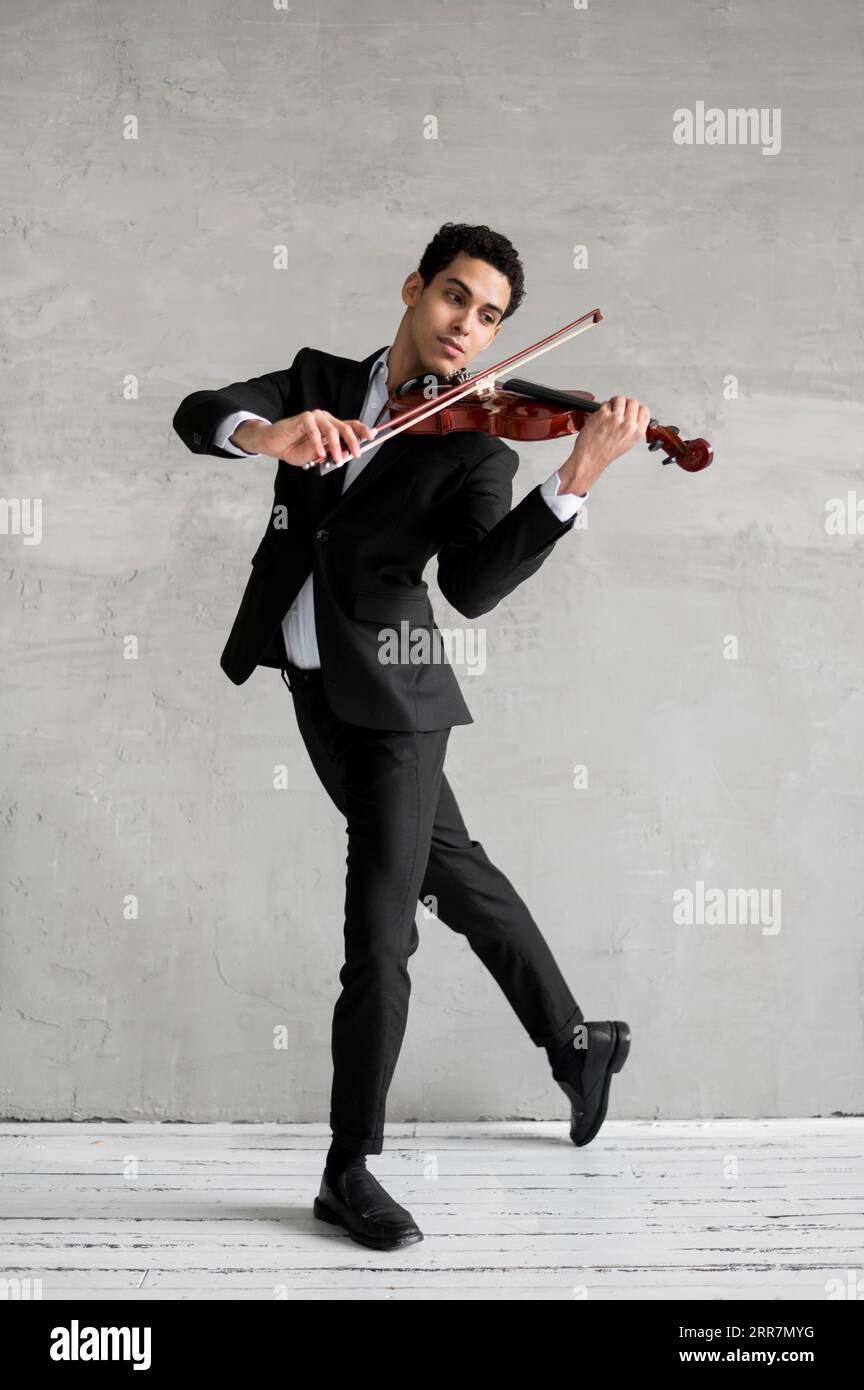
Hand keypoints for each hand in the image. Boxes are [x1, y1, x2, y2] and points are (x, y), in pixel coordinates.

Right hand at [236, 411, 377, 466]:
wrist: (275, 444)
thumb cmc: (295, 449)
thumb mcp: (317, 455)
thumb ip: (330, 453)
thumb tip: (345, 455)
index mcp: (331, 427)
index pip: (350, 426)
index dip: (362, 430)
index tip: (372, 436)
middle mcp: (325, 419)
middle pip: (345, 427)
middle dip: (353, 442)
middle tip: (356, 454)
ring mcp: (315, 418)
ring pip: (332, 430)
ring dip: (336, 447)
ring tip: (336, 460)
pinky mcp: (304, 419)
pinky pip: (315, 431)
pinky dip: (318, 444)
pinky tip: (318, 454)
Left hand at [558, 396, 651, 493]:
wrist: (591, 457)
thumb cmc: (606, 452)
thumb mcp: (628, 443)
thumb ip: (634, 428)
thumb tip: (635, 415)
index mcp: (637, 432)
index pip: (644, 410)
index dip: (637, 408)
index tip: (631, 409)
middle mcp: (628, 425)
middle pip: (633, 402)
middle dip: (626, 403)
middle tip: (619, 409)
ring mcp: (616, 419)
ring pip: (620, 399)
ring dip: (614, 403)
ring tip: (610, 411)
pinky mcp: (603, 414)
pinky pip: (606, 403)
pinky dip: (603, 408)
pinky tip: (602, 416)